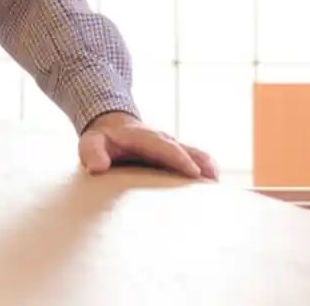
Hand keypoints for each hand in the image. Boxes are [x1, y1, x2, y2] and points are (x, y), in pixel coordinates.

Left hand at [78, 111, 217, 180]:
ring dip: (207, 165)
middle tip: (214, 182)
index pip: (164, 147)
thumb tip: (97, 167)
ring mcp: (171, 145)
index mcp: (144, 137)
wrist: (111, 125)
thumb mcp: (90, 142)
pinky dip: (206, 167)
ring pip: (194, 153)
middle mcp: (162, 139)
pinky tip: (214, 184)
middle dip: (200, 164)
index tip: (193, 172)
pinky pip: (195, 157)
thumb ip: (92, 152)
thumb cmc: (102, 139)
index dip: (179, 159)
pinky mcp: (175, 153)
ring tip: (219, 184)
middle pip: (186, 150)